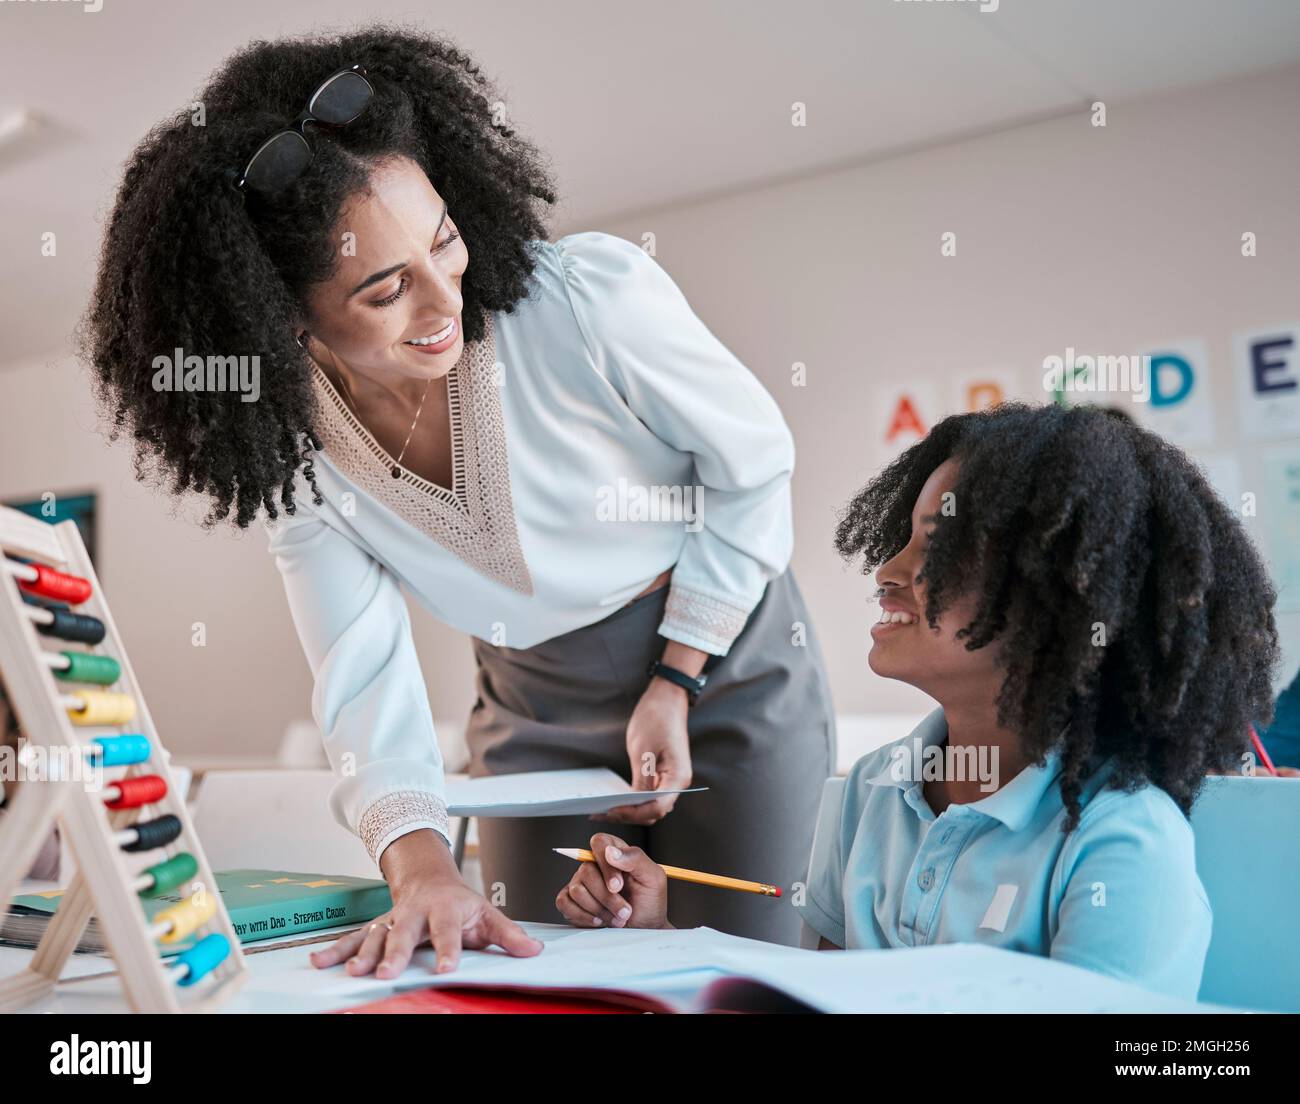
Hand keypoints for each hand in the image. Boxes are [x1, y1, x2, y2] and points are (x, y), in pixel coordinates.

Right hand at [308, 829, 542, 977]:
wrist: (429, 878)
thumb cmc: (459, 902)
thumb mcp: (487, 914)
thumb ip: (508, 934)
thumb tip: (534, 950)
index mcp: (446, 909)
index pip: (449, 931)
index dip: (449, 949)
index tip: (447, 968)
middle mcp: (416, 913)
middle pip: (405, 932)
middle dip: (395, 952)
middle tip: (387, 972)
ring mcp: (393, 919)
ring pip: (376, 935)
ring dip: (363, 953)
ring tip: (354, 971)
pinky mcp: (376, 926)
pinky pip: (354, 938)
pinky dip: (336, 950)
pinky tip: (320, 962)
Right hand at [555, 833, 670, 929]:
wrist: (644, 929)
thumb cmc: (649, 902)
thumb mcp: (653, 878)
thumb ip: (635, 858)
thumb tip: (610, 851)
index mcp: (615, 852)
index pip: (599, 842)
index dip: (605, 865)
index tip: (617, 885)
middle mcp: (595, 865)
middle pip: (586, 871)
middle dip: (607, 897)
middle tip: (625, 910)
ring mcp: (581, 883)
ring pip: (577, 890)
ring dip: (600, 909)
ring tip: (616, 917)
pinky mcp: (571, 901)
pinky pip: (564, 903)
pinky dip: (583, 916)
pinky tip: (600, 920)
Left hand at [601, 676, 692, 824]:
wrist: (666, 698)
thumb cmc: (656, 719)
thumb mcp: (643, 750)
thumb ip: (640, 780)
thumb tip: (630, 804)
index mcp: (677, 777)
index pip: (656, 807)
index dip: (632, 813)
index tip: (610, 811)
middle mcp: (677, 782)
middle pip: (654, 811)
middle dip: (628, 814)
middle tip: (600, 812)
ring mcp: (670, 779)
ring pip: (650, 806)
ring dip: (629, 809)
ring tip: (603, 807)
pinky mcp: (662, 775)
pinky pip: (648, 794)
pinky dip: (632, 800)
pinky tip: (614, 798)